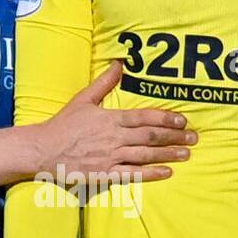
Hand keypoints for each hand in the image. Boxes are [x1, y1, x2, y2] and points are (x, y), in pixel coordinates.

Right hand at [34, 61, 195, 181]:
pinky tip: (167, 172)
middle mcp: (114, 137)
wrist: (43, 149)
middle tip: (194, 138)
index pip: (145, 116)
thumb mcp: (83, 99)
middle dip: (174, 137)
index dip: (166, 118)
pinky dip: (151, 173)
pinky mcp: (105, 174)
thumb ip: (104, 82)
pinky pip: (133, 174)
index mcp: (111, 118)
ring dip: (168, 154)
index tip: (183, 120)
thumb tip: (119, 63)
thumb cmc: (63, 124)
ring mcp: (110, 156)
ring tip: (186, 154)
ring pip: (146, 155)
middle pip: (150, 136)